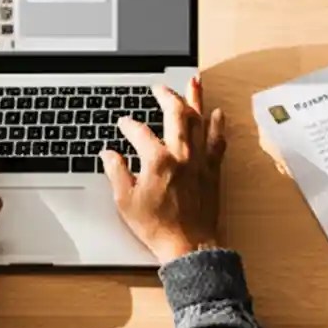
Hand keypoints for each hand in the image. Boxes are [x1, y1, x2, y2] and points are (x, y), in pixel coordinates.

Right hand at [100, 77, 226, 263]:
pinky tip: (217, 113)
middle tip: (159, 88)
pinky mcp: (212, 170)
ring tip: (194, 81)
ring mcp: (199, 160)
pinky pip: (217, 141)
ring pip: (199, 120)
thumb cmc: (158, 227)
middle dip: (166, 96)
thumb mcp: (125, 202)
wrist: (189, 246)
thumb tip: (109, 155)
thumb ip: (116, 173)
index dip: (128, 125)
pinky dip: (217, 125)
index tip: (123, 124)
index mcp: (157, 161)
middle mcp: (181, 155)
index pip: (138, 132)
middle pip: (175, 113)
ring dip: (196, 98)